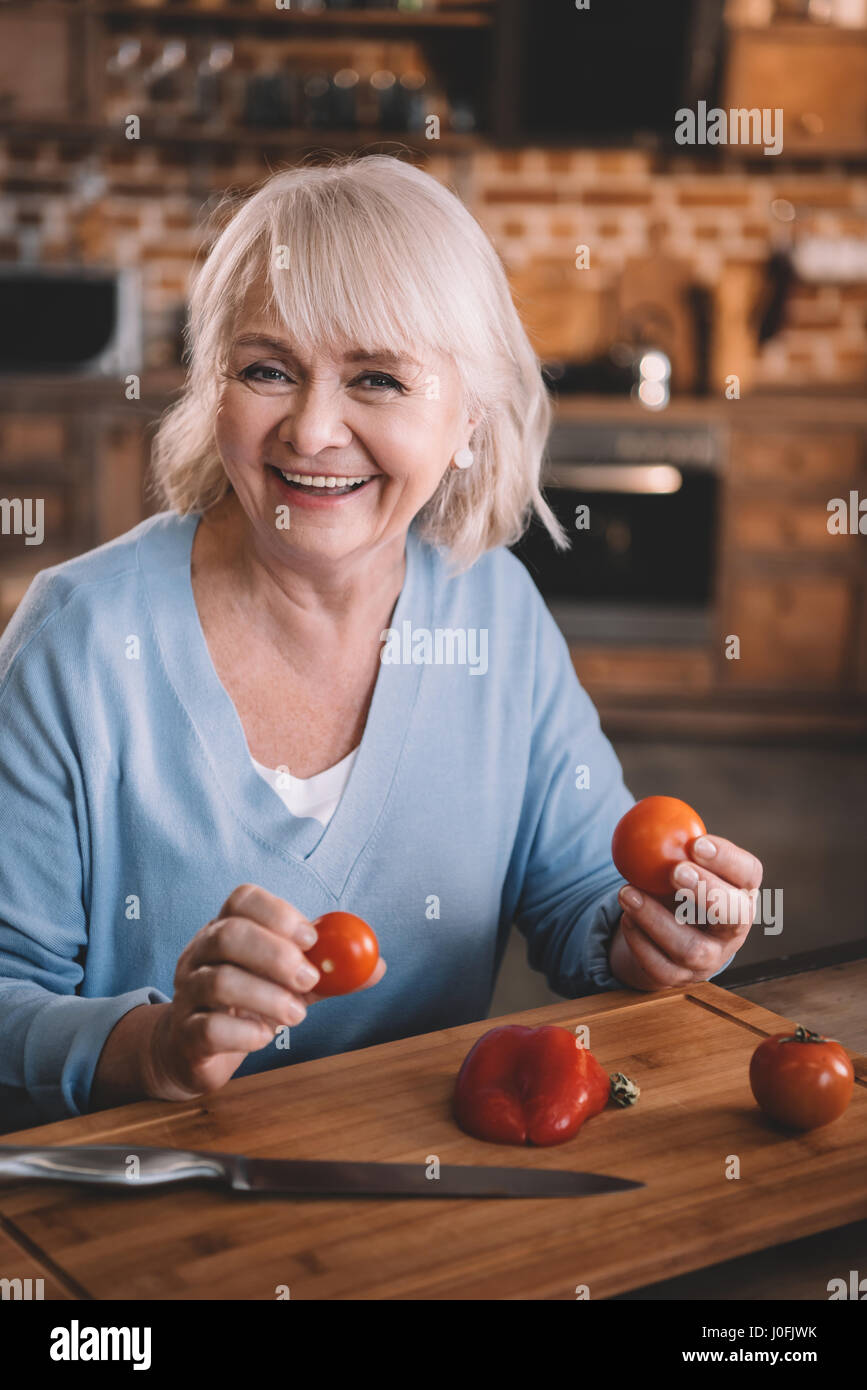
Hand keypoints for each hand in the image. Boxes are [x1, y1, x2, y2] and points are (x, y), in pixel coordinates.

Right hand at [144, 883, 386, 1100]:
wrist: (195, 1049)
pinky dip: (246, 1033)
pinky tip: (263, 1037)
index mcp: (226, 928)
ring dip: (270, 998)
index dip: (278, 914)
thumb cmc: (248, 1004)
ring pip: (220, 981)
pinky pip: (210, 1028)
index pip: (242, 900)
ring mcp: (187, 993)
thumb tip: (377, 964)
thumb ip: (328, 972)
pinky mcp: (185, 1034)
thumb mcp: (289, 983)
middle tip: (310, 980)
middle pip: (229, 935)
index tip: (311, 939)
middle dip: (277, 956)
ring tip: (297, 1015)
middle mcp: (200, 953)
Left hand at [609, 835, 762, 990]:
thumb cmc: (669, 887)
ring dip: (656, 918)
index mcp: (740, 891)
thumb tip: (649, 818)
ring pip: (692, 948)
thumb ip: (671, 845)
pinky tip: (626, 917)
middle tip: (675, 870)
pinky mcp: (678, 979)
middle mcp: (733, 929)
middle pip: (734, 916)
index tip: (697, 843)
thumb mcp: (675, 862)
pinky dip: (639, 941)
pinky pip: (660, 967)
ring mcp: (709, 959)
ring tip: (626, 892)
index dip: (727, 859)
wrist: (652, 934)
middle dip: (707, 892)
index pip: (748, 873)